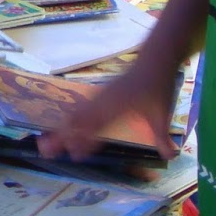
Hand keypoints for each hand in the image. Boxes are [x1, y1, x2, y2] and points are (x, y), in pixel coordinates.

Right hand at [39, 65, 178, 162]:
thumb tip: (171, 156)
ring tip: (46, 141)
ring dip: (60, 129)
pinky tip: (64, 126)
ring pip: (75, 115)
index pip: (96, 127)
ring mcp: (100, 97)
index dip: (84, 141)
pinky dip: (69, 119)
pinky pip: (80, 108)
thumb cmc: (158, 85)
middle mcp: (103, 102)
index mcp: (116, 107)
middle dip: (60, 137)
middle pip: (77, 122)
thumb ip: (163, 136)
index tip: (74, 155)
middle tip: (44, 150)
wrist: (154, 59)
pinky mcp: (101, 94)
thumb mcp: (163, 113)